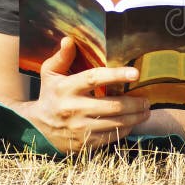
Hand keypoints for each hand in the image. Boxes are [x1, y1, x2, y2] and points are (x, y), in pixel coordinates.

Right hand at [21, 37, 150, 152]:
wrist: (37, 128)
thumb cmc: (51, 95)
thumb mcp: (50, 74)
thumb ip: (62, 57)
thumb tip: (69, 40)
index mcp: (66, 88)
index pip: (94, 78)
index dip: (116, 75)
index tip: (136, 73)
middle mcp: (73, 109)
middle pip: (112, 105)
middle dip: (135, 103)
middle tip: (147, 99)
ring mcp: (79, 128)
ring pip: (116, 123)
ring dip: (136, 117)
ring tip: (146, 111)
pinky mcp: (84, 144)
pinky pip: (111, 137)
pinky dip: (125, 130)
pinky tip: (132, 123)